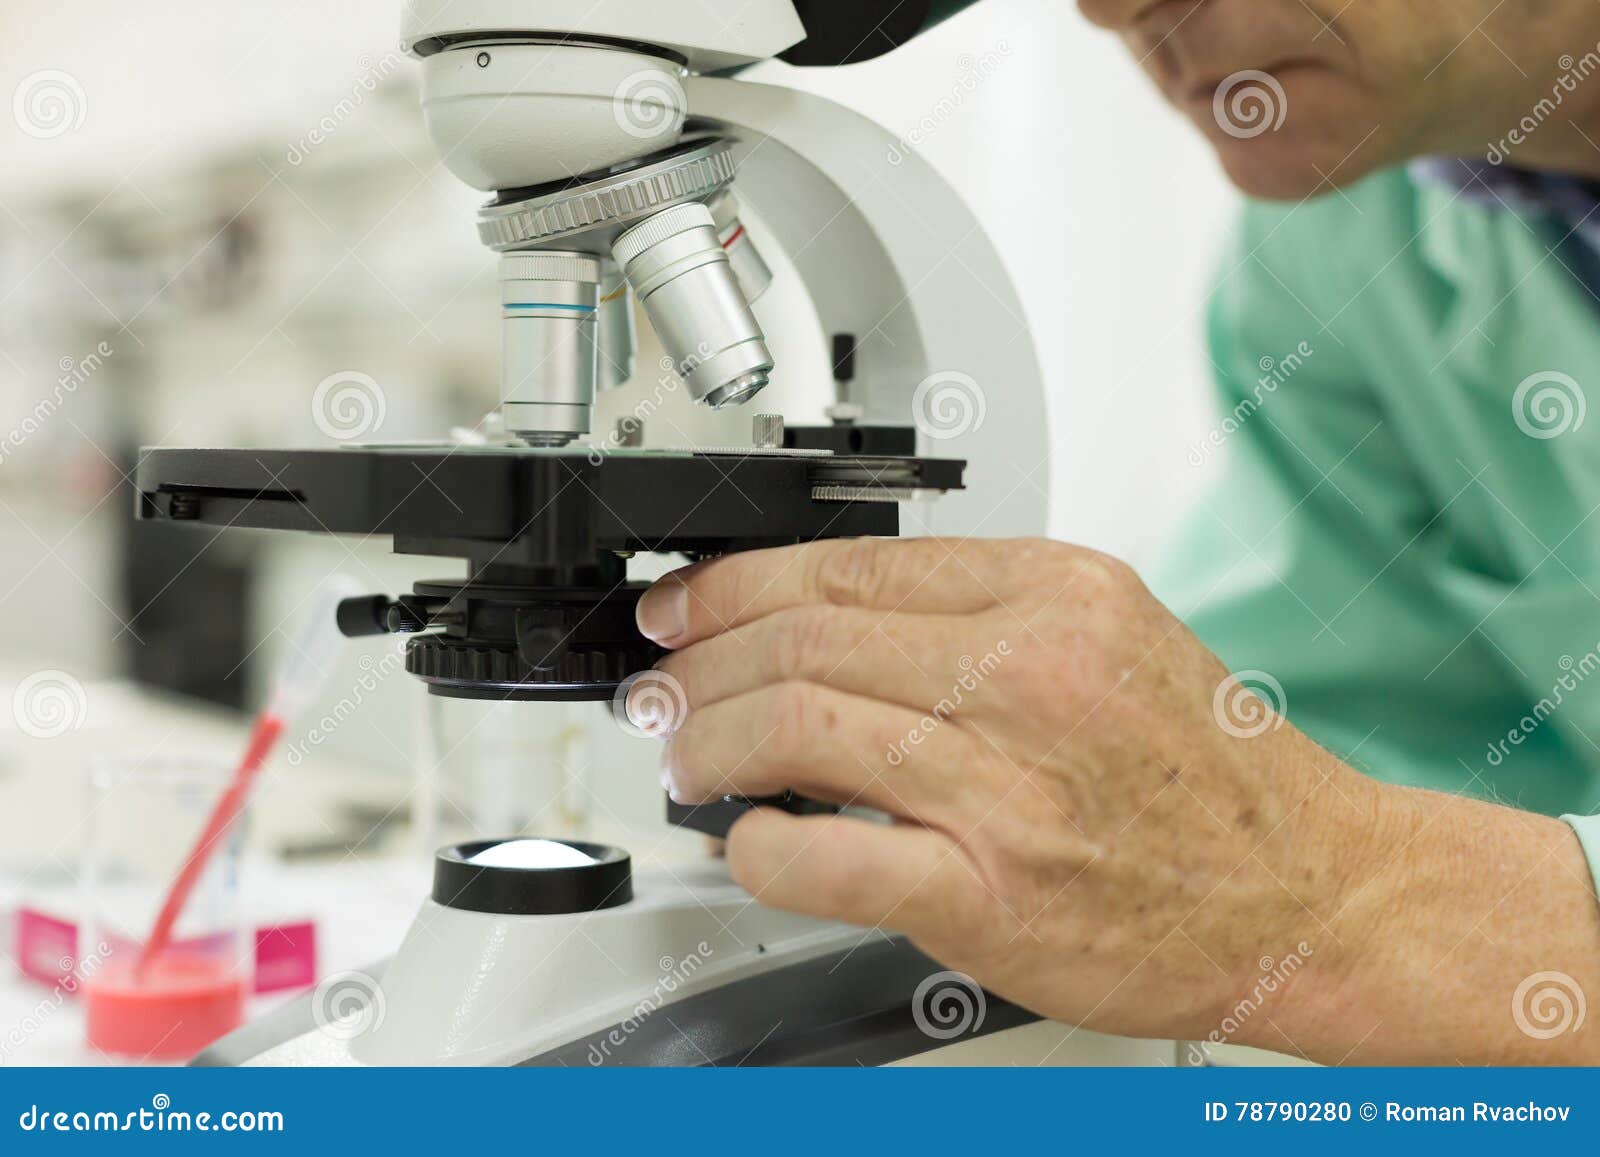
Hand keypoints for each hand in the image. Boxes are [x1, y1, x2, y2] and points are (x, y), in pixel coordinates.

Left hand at [631, 537, 1373, 1043]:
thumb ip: (979, 621)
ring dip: (708, 742)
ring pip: (797, 725)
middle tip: (660, 688)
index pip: (847, 563)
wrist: (1318, 895)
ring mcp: (1011, 786)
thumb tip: (826, 626)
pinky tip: (747, 841)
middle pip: (803, 635)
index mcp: (1056, 594)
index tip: (686, 608)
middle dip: (699, 661)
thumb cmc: (1216, 778)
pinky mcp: (995, 895)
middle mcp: (1032, 673)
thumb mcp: (1113, 639)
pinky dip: (759, 847)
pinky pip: (827, 857)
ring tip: (683, 759)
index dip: (735, 584)